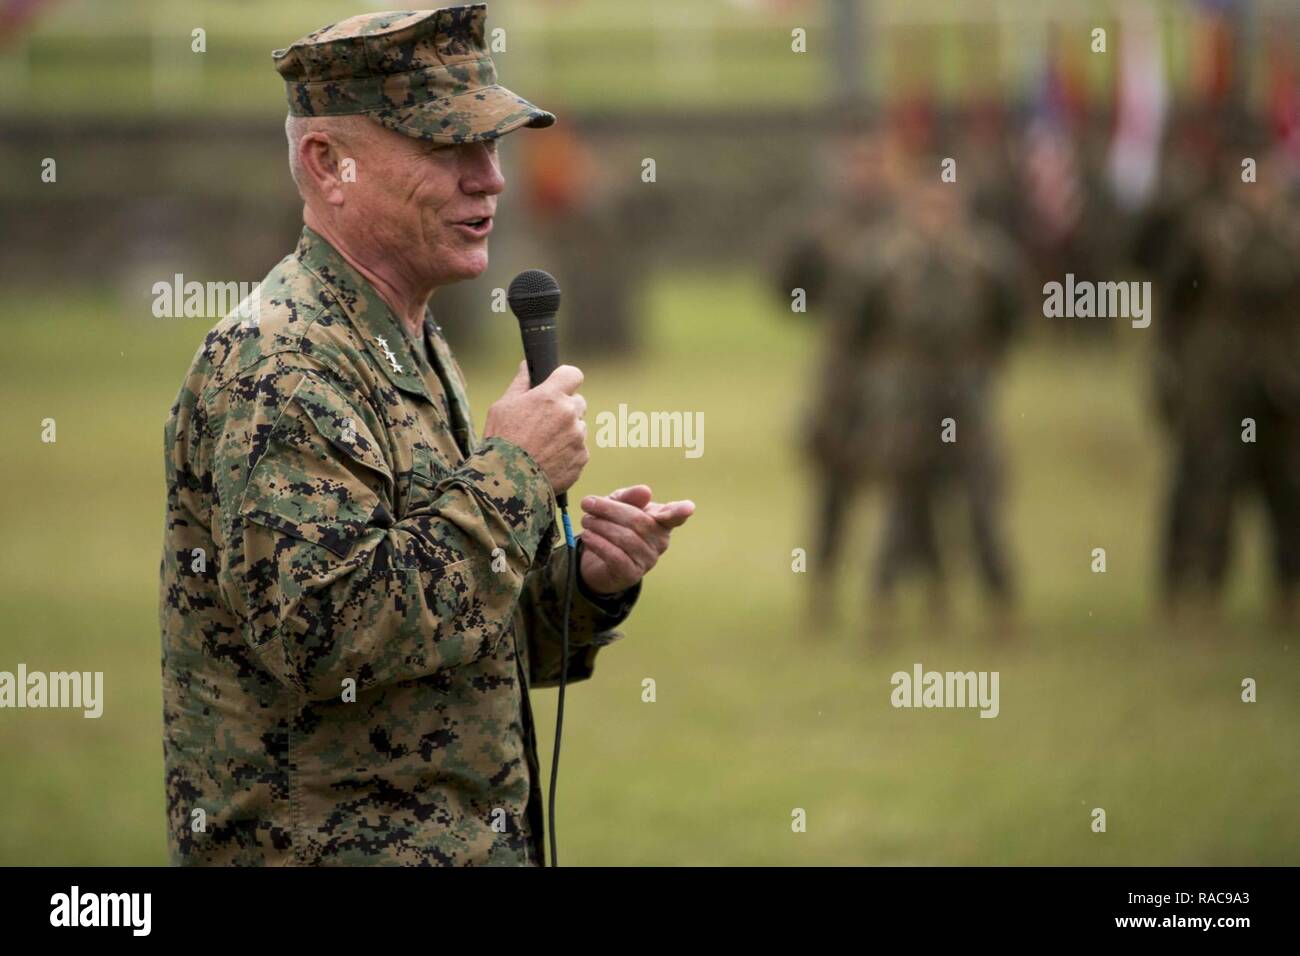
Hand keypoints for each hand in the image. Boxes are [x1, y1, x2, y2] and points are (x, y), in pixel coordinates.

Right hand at [483, 361, 588, 493]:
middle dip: (565, 409)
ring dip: (567, 433)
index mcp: (550, 396)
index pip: (573, 374)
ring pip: (579, 428)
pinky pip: (580, 449)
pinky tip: (549, 460)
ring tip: (543, 446)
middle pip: (578, 402)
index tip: (560, 387)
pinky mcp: (582, 458)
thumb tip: (526, 366)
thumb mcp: (502, 407)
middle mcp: (569, 414)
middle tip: (544, 424)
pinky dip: (568, 453)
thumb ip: (520, 384)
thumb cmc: (500, 441)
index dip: (566, 380)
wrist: (507, 482)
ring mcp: (578, 437)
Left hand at [577, 485, 694, 593]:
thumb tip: (645, 491)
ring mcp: (648, 560)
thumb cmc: (613, 526)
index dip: (680, 511)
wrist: (597, 561)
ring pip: (626, 538)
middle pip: (638, 521)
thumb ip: (629, 497)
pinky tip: (587, 536)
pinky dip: (599, 543)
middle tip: (588, 504)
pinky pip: (616, 556)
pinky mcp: (631, 574)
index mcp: (661, 521)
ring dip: (600, 526)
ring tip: (585, 520)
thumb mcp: (617, 505)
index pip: (675, 515)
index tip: (688, 507)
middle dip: (610, 510)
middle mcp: (660, 541)